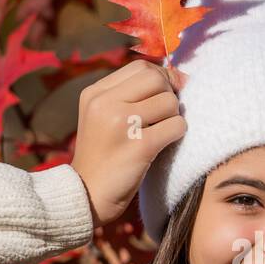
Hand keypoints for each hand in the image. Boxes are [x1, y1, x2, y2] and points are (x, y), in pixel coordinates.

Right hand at [71, 60, 186, 227]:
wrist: (87, 195)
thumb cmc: (103, 156)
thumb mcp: (102, 117)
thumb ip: (129, 95)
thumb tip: (177, 76)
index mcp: (95, 93)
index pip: (140, 67)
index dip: (161, 77)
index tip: (167, 93)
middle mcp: (105, 103)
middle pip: (156, 79)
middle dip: (169, 94)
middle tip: (165, 114)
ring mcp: (122, 123)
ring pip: (170, 102)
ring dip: (173, 117)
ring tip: (160, 132)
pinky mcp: (140, 146)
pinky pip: (176, 126)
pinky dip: (177, 134)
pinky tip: (164, 144)